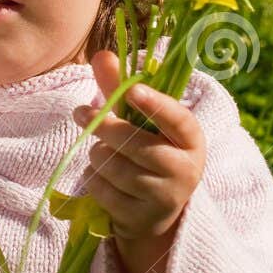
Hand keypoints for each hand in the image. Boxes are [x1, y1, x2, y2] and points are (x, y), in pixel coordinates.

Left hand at [73, 49, 204, 244]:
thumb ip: (122, 89)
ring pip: (113, 166)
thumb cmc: (149, 153)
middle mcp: (184, 170)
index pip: (178, 121)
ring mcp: (164, 197)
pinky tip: (102, 178)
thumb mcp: (143, 123)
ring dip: (97, 155)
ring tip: (101, 153)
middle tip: (80, 112)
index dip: (156, 105)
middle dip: (103, 126)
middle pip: (135, 144)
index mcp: (191, 140)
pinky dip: (93, 179)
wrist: (156, 213)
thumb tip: (102, 55)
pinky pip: (102, 189)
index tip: (132, 91)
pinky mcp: (140, 217)